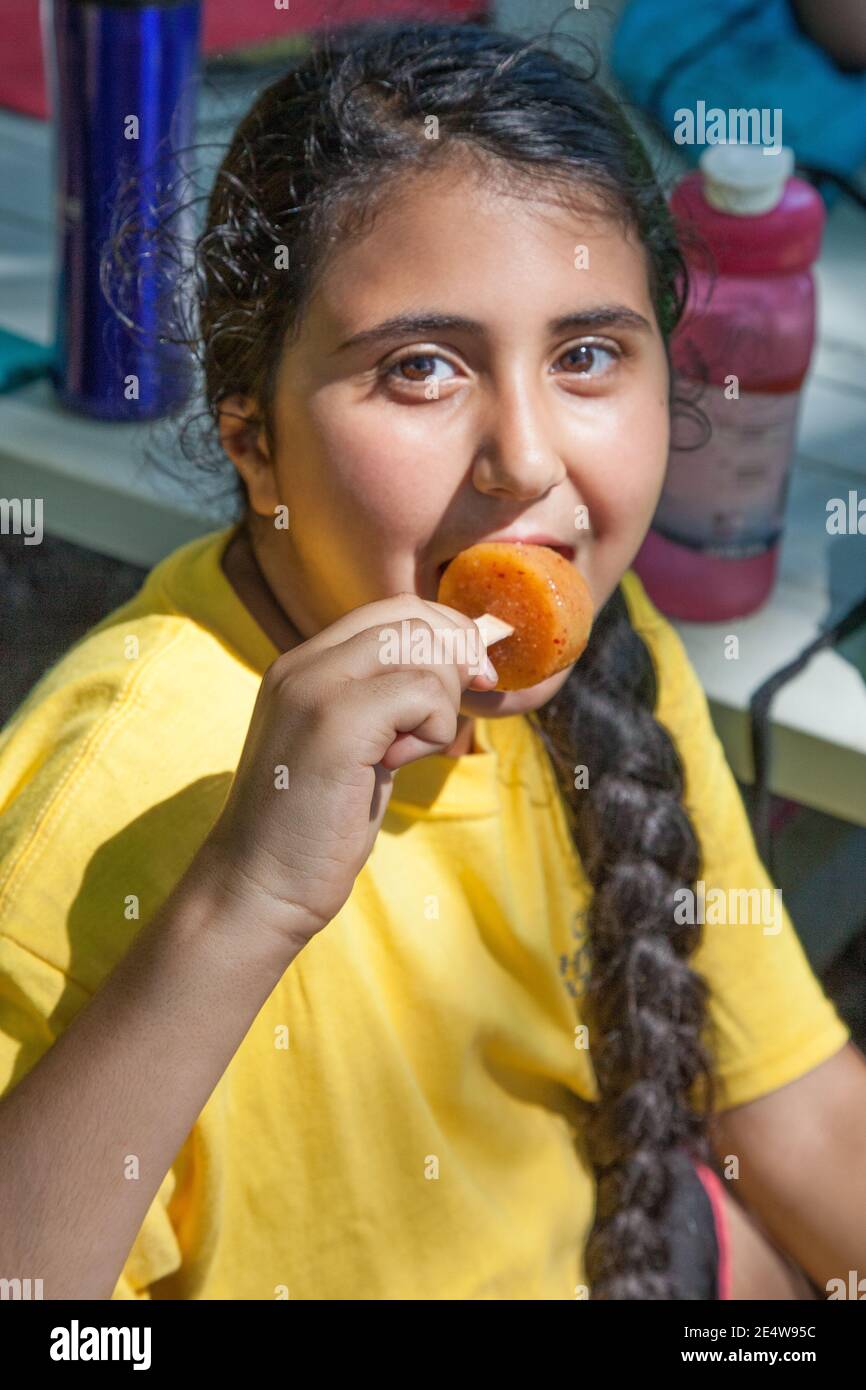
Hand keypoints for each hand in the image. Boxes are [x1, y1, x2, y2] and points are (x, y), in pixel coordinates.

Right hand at [199, 594, 495, 951]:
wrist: (258, 886)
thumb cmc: (312, 829)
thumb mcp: (351, 748)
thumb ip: (383, 704)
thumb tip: (453, 668)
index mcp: (302, 667)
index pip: (390, 611)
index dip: (445, 633)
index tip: (472, 675)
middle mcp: (303, 665)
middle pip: (410, 618)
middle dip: (457, 657)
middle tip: (469, 701)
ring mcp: (315, 688)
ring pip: (421, 650)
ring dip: (440, 703)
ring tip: (403, 752)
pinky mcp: (335, 721)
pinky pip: (422, 693)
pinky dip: (431, 730)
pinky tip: (392, 766)